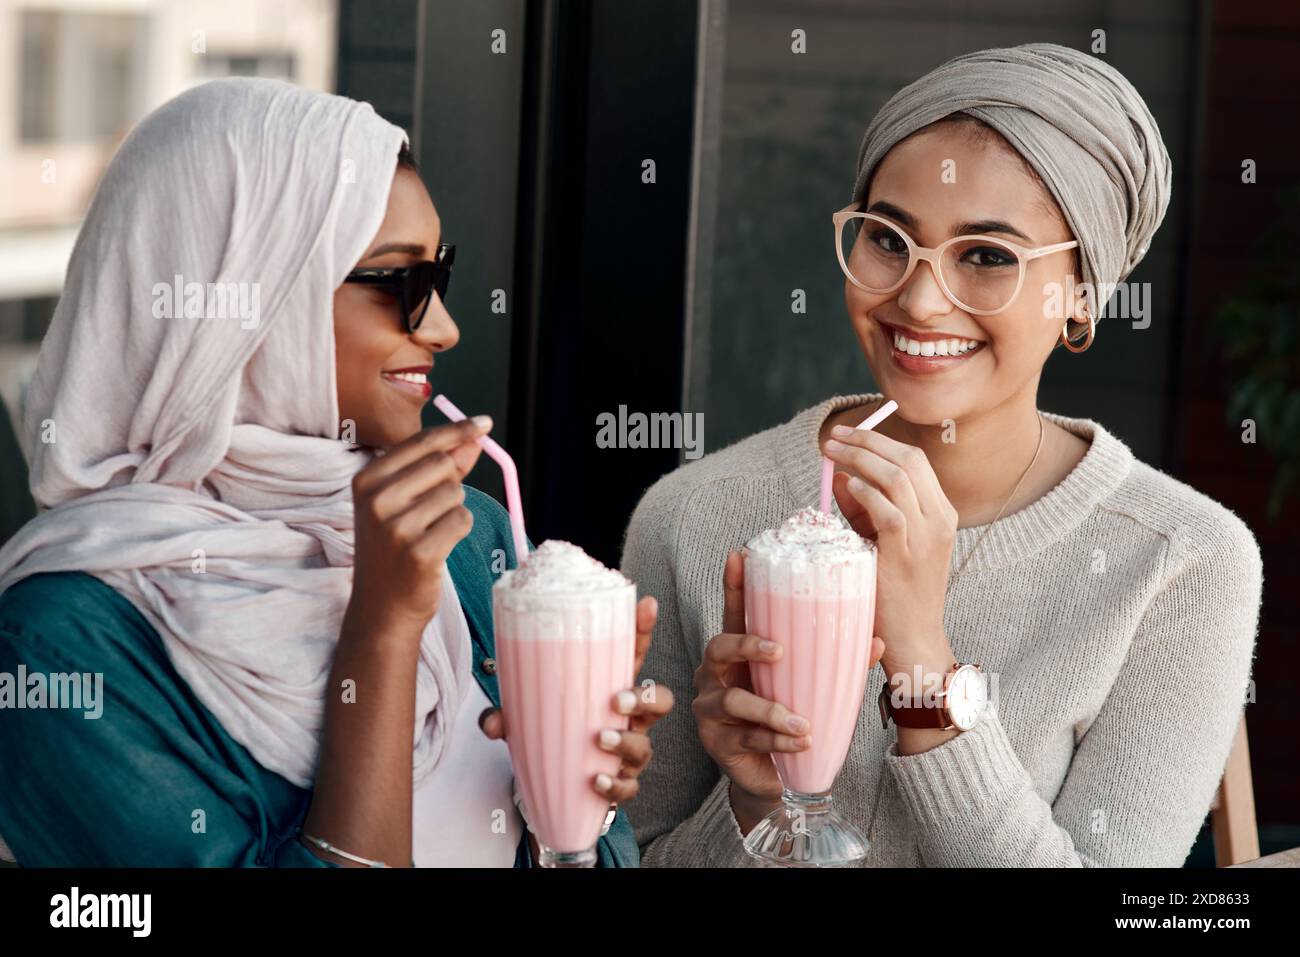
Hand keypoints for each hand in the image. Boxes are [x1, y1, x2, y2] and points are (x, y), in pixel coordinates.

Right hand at [349, 416, 490, 632]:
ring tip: (429, 532)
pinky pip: (462, 521)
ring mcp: (397, 527)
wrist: (382, 607)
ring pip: (456, 494)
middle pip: (443, 464)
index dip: (458, 429)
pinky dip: (459, 531)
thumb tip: (473, 439)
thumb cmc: (394, 549)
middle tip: (433, 510)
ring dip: (454, 510)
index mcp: (366, 480)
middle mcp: (377, 500)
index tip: (483, 423)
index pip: (421, 442)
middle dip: (451, 482)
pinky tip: (437, 547)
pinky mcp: (420, 552)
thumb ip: (438, 468)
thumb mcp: (403, 502)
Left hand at [480, 595, 672, 803]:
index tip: (646, 605)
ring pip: (645, 746)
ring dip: (625, 743)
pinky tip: (596, 781)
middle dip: (647, 698)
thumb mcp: (528, 717)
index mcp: (608, 689)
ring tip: (600, 740)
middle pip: (660, 700)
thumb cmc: (551, 732)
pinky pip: (630, 786)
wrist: (554, 781)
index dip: (642, 630)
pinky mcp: (621, 782)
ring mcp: (627, 752)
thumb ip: (509, 714)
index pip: (632, 656)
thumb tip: (492, 721)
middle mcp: (627, 720)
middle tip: (618, 700)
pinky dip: (616, 785)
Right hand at [694, 551, 884, 827]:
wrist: (775, 778)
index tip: (739, 554)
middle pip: (719, 646)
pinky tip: (799, 742)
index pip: (735, 612)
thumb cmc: (790, 718)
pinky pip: (746, 738)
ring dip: (770, 709)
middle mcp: (717, 674)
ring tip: (801, 723)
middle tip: (778, 650)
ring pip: (733, 700)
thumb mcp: (809, 686)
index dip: (734, 584)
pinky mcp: (716, 742)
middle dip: (747, 645)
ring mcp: (712, 708)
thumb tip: (875, 640)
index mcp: (739, 652)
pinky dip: (776, 740)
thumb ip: (836, 662)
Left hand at [823, 425, 955, 672]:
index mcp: (941, 511)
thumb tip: (839, 477)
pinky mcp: (906, 556)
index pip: (914, 459)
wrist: (914, 637)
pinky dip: (866, 494)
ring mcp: (926, 537)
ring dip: (860, 459)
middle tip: (833, 437)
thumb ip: (864, 509)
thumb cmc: (896, 589)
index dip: (879, 440)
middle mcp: (939, 519)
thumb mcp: (884, 541)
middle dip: (867, 441)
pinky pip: (888, 513)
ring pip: (898, 478)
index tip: (846, 434)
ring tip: (832, 454)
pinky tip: (846, 486)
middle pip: (907, 460)